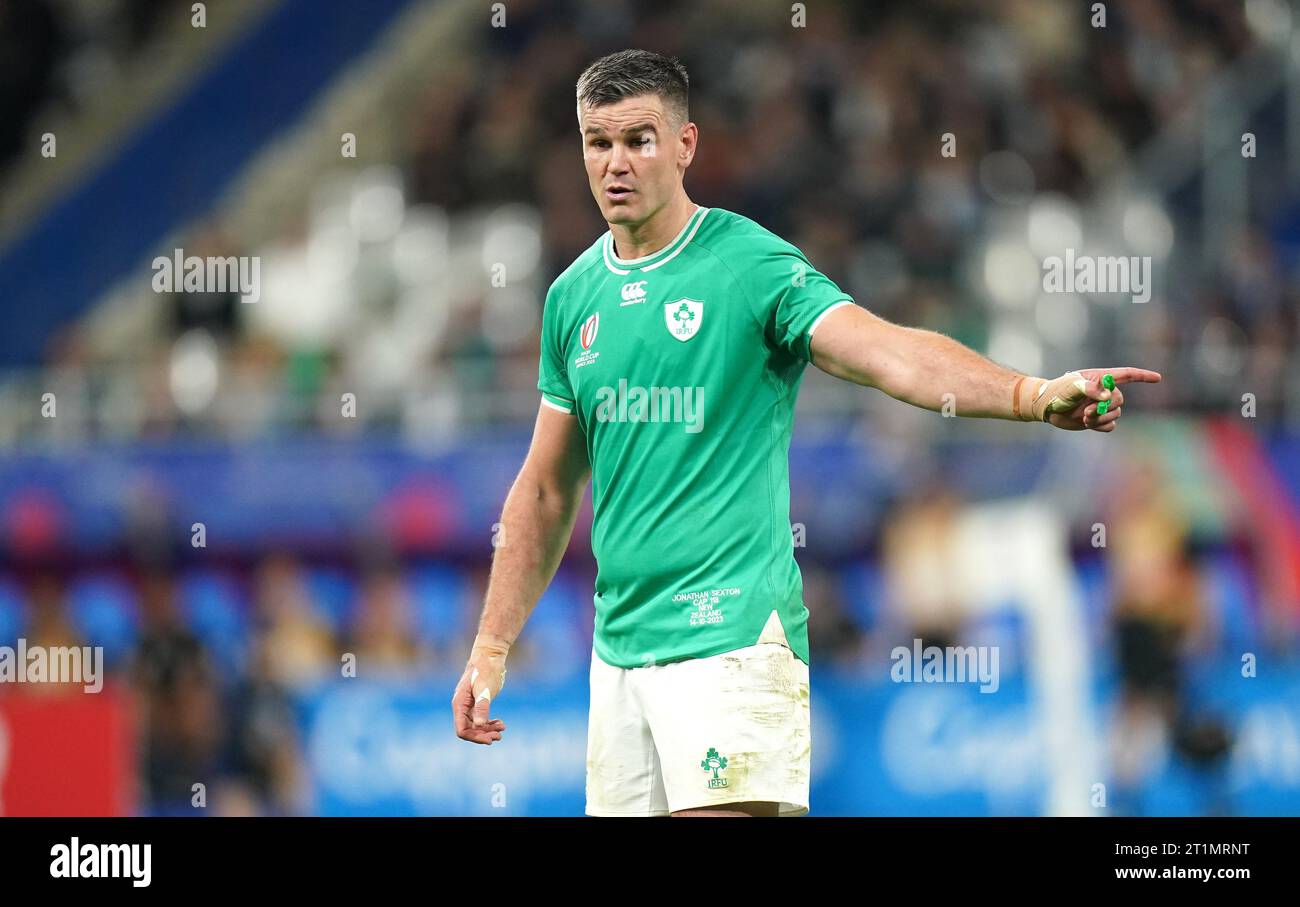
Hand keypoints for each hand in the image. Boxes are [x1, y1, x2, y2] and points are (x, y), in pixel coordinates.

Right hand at [452, 634, 509, 744]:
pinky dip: (489, 723)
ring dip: (487, 730)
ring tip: (502, 729)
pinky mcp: (477, 702)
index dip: (475, 737)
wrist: (490, 656)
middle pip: (468, 730)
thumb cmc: (486, 670)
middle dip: (483, 735)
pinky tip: (500, 723)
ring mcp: (468, 705)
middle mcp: (461, 706)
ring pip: (475, 726)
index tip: (490, 739)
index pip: (462, 729)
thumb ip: (481, 706)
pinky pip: (480, 719)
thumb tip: (479, 725)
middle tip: (499, 737)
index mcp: (459, 704)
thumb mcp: (485, 688)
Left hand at [1018, 367, 1161, 431]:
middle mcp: (1104, 391)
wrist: (1047, 408)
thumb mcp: (1071, 387)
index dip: (1143, 377)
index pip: (1126, 375)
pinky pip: (1110, 426)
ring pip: (1115, 414)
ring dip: (1101, 418)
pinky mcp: (1098, 420)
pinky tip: (1088, 424)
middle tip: (1087, 412)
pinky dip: (1101, 426)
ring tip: (1083, 418)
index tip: (1158, 379)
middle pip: (1119, 399)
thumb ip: (1090, 388)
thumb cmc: (1058, 391)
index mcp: (1100, 378)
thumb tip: (1108, 395)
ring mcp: (1101, 406)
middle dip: (1106, 407)